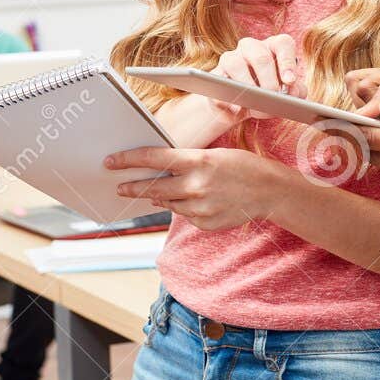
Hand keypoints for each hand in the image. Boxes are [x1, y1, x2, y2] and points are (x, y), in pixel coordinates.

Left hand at [105, 145, 293, 231]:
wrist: (269, 191)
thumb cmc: (243, 166)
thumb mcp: (213, 156)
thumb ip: (184, 166)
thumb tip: (159, 183)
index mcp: (197, 161)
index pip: (153, 158)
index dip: (128, 159)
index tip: (111, 161)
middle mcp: (195, 185)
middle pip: (152, 186)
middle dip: (132, 186)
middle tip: (120, 187)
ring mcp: (199, 207)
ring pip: (168, 202)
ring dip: (165, 196)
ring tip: (174, 190)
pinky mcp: (204, 222)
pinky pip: (185, 214)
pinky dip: (186, 207)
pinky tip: (201, 200)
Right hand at [158, 34, 299, 145]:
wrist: (241, 107)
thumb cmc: (269, 95)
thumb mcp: (287, 94)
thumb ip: (297, 92)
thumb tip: (292, 92)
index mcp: (273, 47)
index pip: (283, 44)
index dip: (288, 62)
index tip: (289, 81)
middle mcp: (251, 47)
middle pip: (261, 57)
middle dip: (269, 80)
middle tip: (273, 98)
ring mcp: (230, 58)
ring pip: (236, 64)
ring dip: (247, 86)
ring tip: (256, 102)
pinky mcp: (215, 74)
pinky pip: (219, 82)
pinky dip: (228, 97)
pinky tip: (237, 108)